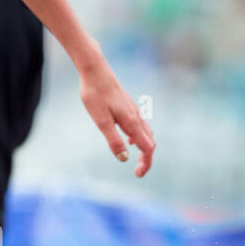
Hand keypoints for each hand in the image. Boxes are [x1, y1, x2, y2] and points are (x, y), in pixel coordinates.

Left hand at [78, 49, 155, 176]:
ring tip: (136, 159)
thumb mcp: (101, 120)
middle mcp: (137, 117)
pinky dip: (139, 137)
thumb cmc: (95, 94)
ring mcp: (134, 110)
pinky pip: (140, 125)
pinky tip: (129, 139)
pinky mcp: (128, 106)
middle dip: (146, 158)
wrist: (95, 70)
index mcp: (132, 122)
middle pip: (149, 142)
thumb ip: (113, 140)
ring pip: (146, 133)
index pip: (147, 148)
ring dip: (144, 148)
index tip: (138, 174)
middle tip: (138, 172)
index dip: (145, 163)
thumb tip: (124, 159)